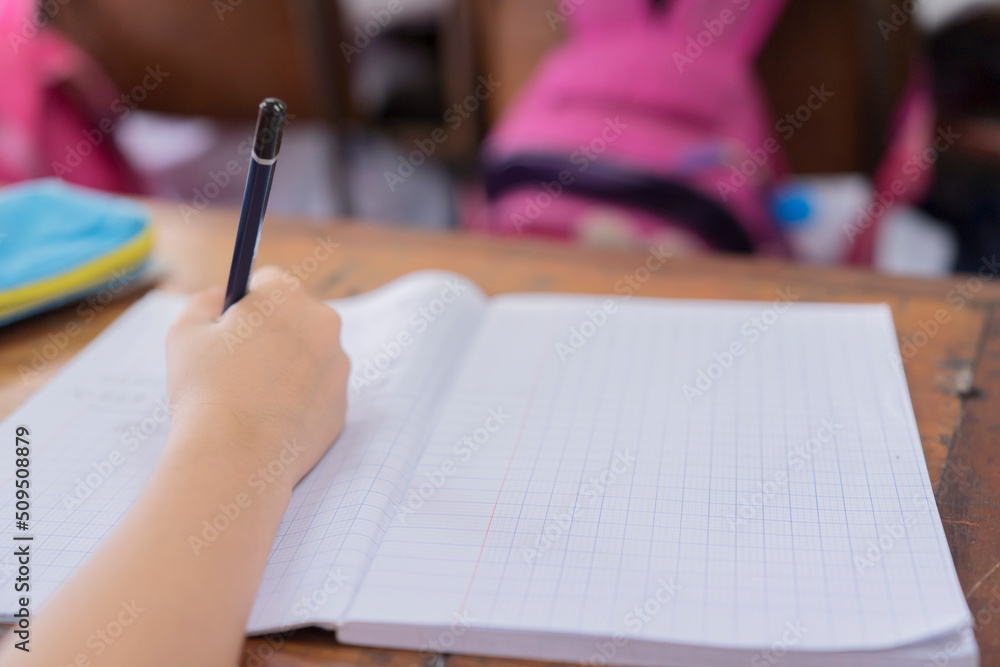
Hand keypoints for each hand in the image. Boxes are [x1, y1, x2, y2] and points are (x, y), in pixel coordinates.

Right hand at [164, 266, 349, 487]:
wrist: (235, 457)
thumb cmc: (206, 389)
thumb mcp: (185, 332)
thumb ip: (203, 302)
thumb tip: (221, 296)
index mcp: (287, 296)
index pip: (268, 282)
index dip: (244, 304)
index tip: (229, 326)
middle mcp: (323, 324)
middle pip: (294, 319)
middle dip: (270, 334)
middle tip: (236, 365)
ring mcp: (338, 367)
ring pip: (308, 357)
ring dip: (286, 368)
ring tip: (251, 397)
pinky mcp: (341, 407)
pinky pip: (316, 394)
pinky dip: (297, 402)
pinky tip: (268, 420)